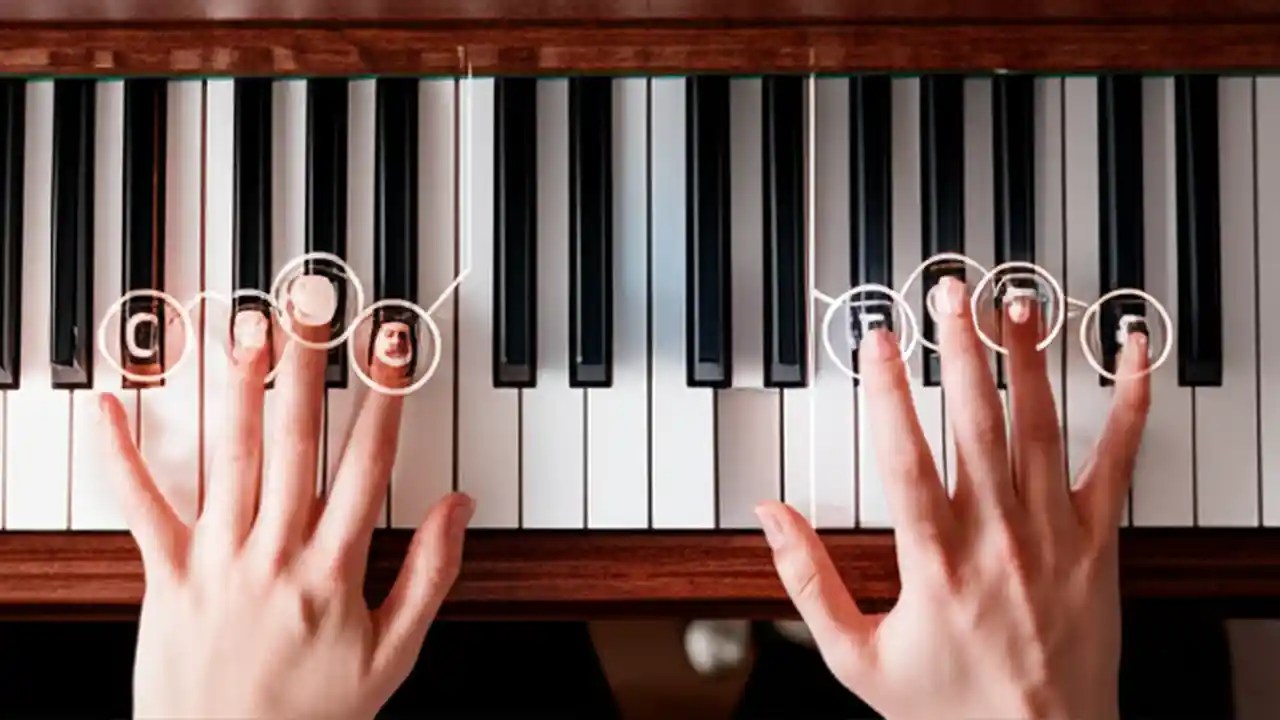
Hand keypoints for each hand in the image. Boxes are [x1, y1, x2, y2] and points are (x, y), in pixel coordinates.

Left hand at [99, 281, 472, 719]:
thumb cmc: (311, 718)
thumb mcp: (394, 657)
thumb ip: (430, 576)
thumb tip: (458, 508)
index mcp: (335, 571)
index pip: (367, 464)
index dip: (384, 396)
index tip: (391, 343)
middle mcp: (275, 553)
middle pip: (293, 442)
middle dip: (306, 366)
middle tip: (311, 304)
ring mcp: (216, 559)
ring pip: (228, 457)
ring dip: (235, 387)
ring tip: (244, 327)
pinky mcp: (165, 575)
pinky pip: (140, 508)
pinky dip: (120, 456)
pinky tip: (109, 406)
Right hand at [757, 277, 1149, 719]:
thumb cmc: (951, 707)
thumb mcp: (856, 657)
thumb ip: (809, 581)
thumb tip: (772, 518)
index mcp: (935, 561)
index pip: (905, 457)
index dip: (888, 392)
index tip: (878, 340)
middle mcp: (997, 535)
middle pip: (978, 422)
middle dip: (961, 348)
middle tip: (949, 293)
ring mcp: (1054, 532)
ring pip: (1042, 427)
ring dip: (1027, 358)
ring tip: (1014, 303)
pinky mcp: (1099, 539)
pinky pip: (1119, 460)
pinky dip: (1130, 402)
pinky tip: (1129, 354)